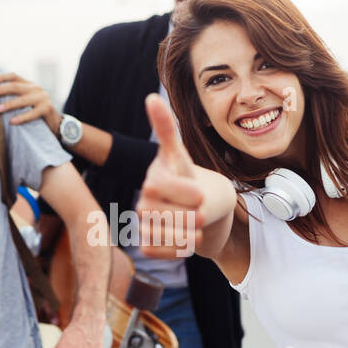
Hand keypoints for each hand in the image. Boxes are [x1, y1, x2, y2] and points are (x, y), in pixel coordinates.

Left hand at [0, 72, 62, 136]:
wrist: (55, 123)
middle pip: (15, 86)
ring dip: (7, 104)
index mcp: (29, 84)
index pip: (14, 76)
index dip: (1, 77)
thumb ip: (14, 97)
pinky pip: (32, 113)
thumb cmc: (34, 112)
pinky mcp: (47, 109)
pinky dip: (21, 118)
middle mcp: (36, 88)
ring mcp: (42, 98)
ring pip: (22, 100)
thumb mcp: (25, 101)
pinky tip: (12, 122)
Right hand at [137, 93, 204, 257]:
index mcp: (153, 176)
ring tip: (198, 227)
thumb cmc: (194, 179)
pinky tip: (189, 241)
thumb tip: (150, 97)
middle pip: (156, 212)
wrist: (204, 209)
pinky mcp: (147, 243)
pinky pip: (152, 250)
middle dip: (184, 216)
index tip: (201, 195)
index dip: (180, 192)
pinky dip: (174, 250)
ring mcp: (144, 223)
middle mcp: (144, 199)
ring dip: (182, 234)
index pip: (157, 186)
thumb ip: (167, 129)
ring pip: (156, 233)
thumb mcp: (183, 155)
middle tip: (203, 215)